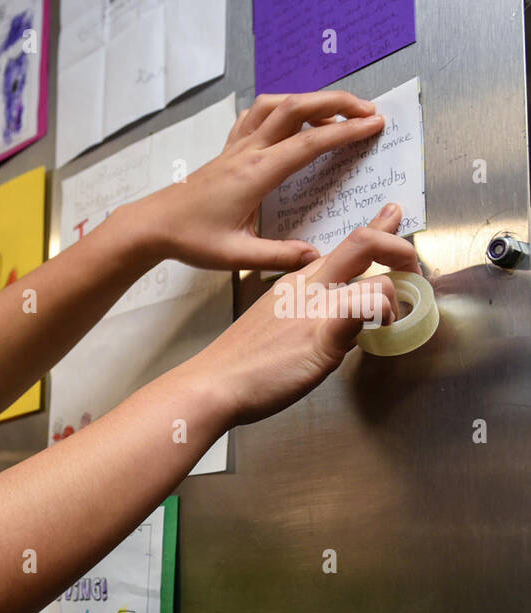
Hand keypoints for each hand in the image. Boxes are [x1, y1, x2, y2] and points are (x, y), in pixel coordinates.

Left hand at [131, 91, 388, 271]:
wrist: (151, 225)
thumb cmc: (190, 240)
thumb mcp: (234, 257)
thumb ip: (276, 257)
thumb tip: (315, 258)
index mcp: (255, 174)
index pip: (309, 143)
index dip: (346, 131)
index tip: (375, 125)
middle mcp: (247, 152)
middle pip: (296, 108)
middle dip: (337, 102)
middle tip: (369, 109)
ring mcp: (235, 147)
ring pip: (275, 104)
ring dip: (309, 100)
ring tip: (336, 112)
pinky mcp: (226, 150)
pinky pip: (255, 115)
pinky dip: (280, 107)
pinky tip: (291, 119)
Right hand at [189, 204, 421, 425]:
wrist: (213, 382)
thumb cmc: (239, 362)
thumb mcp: (274, 324)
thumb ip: (307, 315)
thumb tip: (340, 322)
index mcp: (297, 282)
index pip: (344, 245)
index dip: (378, 229)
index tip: (393, 216)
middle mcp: (308, 287)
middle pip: (363, 244)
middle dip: (401, 250)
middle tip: (413, 271)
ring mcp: (316, 309)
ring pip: (375, 279)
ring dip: (396, 298)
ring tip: (393, 321)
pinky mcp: (323, 335)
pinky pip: (365, 309)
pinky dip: (381, 315)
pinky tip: (380, 333)